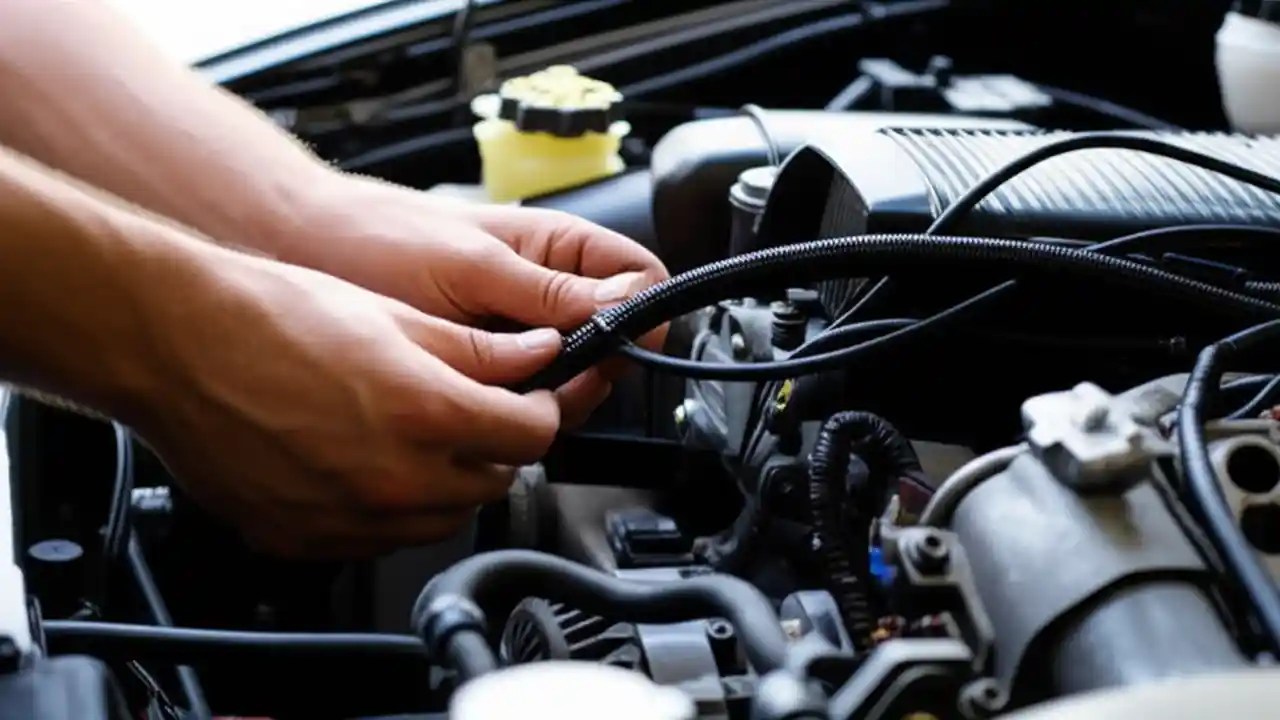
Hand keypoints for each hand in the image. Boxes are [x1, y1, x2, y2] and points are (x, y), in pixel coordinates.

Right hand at [132, 248, 564, 556]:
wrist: (175, 344)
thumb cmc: (268, 317)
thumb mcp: (393, 316)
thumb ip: (479, 349)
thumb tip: (535, 356)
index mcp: (426, 414)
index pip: (532, 436)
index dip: (540, 412)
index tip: (530, 400)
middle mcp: (394, 479)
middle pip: (492, 482)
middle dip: (495, 448)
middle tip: (473, 413)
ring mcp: (349, 519)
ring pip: (440, 518)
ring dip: (447, 483)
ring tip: (413, 436)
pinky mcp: (307, 540)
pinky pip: (379, 539)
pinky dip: (389, 510)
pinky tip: (365, 465)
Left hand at [271, 174, 669, 424]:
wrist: (301, 255)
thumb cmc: (378, 238)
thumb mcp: (470, 265)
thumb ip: (546, 291)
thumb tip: (621, 304)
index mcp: (556, 246)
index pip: (637, 277)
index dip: (644, 313)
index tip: (629, 346)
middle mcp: (546, 289)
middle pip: (613, 336)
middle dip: (602, 366)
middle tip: (567, 386)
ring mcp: (518, 330)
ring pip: (574, 373)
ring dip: (563, 393)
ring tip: (524, 401)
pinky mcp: (487, 364)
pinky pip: (530, 393)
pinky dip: (524, 408)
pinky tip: (499, 412)